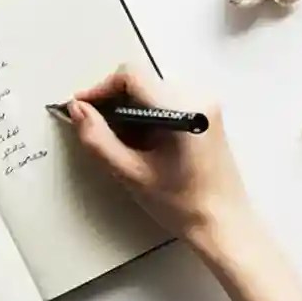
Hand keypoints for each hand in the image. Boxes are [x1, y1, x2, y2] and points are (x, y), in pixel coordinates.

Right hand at [67, 66, 252, 245]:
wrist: (224, 224)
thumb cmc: (183, 205)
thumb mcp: (131, 174)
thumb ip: (98, 139)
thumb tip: (77, 110)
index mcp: (182, 109)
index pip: (131, 76)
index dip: (100, 88)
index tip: (82, 108)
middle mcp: (197, 98)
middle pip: (141, 81)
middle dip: (113, 102)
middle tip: (97, 130)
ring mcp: (204, 104)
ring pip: (151, 91)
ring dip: (129, 110)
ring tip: (121, 143)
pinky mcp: (205, 114)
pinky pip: (165, 101)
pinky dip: (145, 115)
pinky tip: (142, 144)